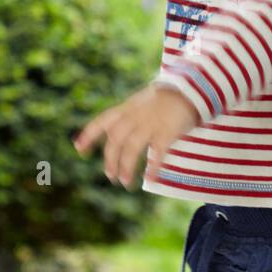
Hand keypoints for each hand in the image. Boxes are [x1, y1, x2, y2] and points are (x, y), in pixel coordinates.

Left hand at [72, 82, 199, 188]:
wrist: (192, 89)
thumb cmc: (167, 99)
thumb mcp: (142, 102)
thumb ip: (129, 116)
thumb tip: (115, 136)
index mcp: (128, 108)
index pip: (102, 120)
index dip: (89, 134)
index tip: (79, 149)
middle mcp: (136, 116)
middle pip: (116, 140)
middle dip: (110, 159)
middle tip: (111, 176)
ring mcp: (151, 124)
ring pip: (131, 148)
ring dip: (126, 167)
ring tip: (125, 182)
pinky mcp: (167, 132)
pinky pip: (157, 153)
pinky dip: (152, 167)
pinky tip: (149, 179)